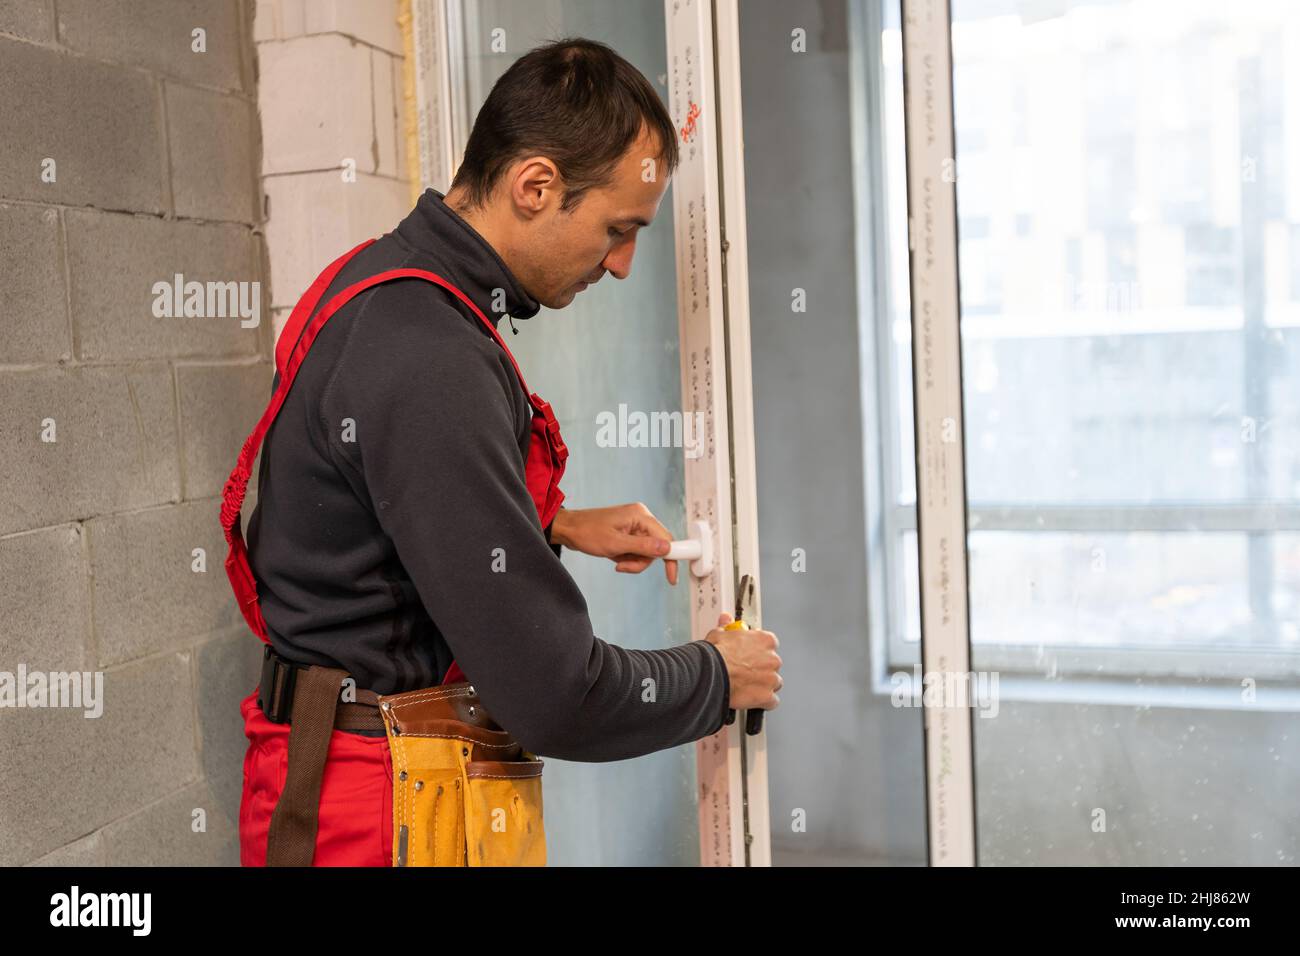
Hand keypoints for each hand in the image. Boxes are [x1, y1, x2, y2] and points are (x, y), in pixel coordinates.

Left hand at [550, 502, 679, 584]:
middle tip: (624, 565)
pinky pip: (636, 551)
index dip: (671, 558)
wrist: (568, 530)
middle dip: (641, 561)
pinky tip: (615, 557)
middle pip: (656, 547)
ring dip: (633, 562)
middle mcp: (640, 519)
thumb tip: (666, 549)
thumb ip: (643, 547)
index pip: (666, 538)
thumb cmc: (587, 532)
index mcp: (640, 516)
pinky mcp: (628, 533)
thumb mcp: (616, 544)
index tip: (671, 577)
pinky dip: (627, 559)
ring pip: (646, 552)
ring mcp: (634, 526)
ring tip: (617, 561)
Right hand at [705, 612, 781, 710]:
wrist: (712, 675)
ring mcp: (771, 678)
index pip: (769, 644)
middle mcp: (772, 659)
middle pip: (772, 665)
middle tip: (745, 672)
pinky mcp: (767, 696)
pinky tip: (752, 699)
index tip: (749, 655)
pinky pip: (772, 701)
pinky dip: (764, 702)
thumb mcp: (719, 634)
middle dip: (761, 669)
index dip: (758, 651)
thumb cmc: (715, 655)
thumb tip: (725, 620)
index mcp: (765, 640)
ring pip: (773, 683)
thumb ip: (727, 627)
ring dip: (763, 685)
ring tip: (746, 686)